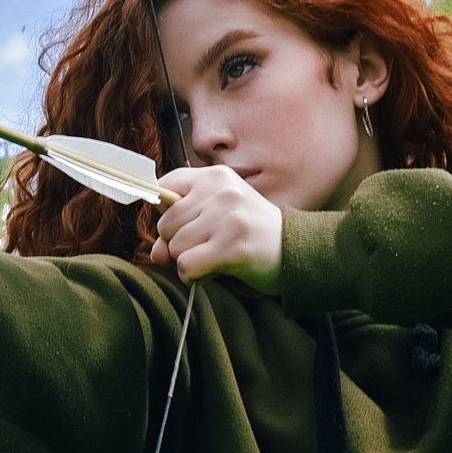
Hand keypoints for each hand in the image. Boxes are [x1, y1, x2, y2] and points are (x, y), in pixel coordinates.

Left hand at [149, 164, 281, 289]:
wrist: (296, 251)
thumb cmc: (252, 232)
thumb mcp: (218, 217)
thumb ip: (182, 227)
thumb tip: (156, 253)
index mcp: (216, 176)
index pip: (165, 186)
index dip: (162, 211)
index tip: (175, 225)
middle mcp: (221, 192)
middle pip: (166, 223)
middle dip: (176, 243)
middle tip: (203, 248)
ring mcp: (227, 218)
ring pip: (174, 246)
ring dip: (186, 261)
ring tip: (212, 259)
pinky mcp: (231, 246)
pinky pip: (187, 265)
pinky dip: (193, 276)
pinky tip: (211, 272)